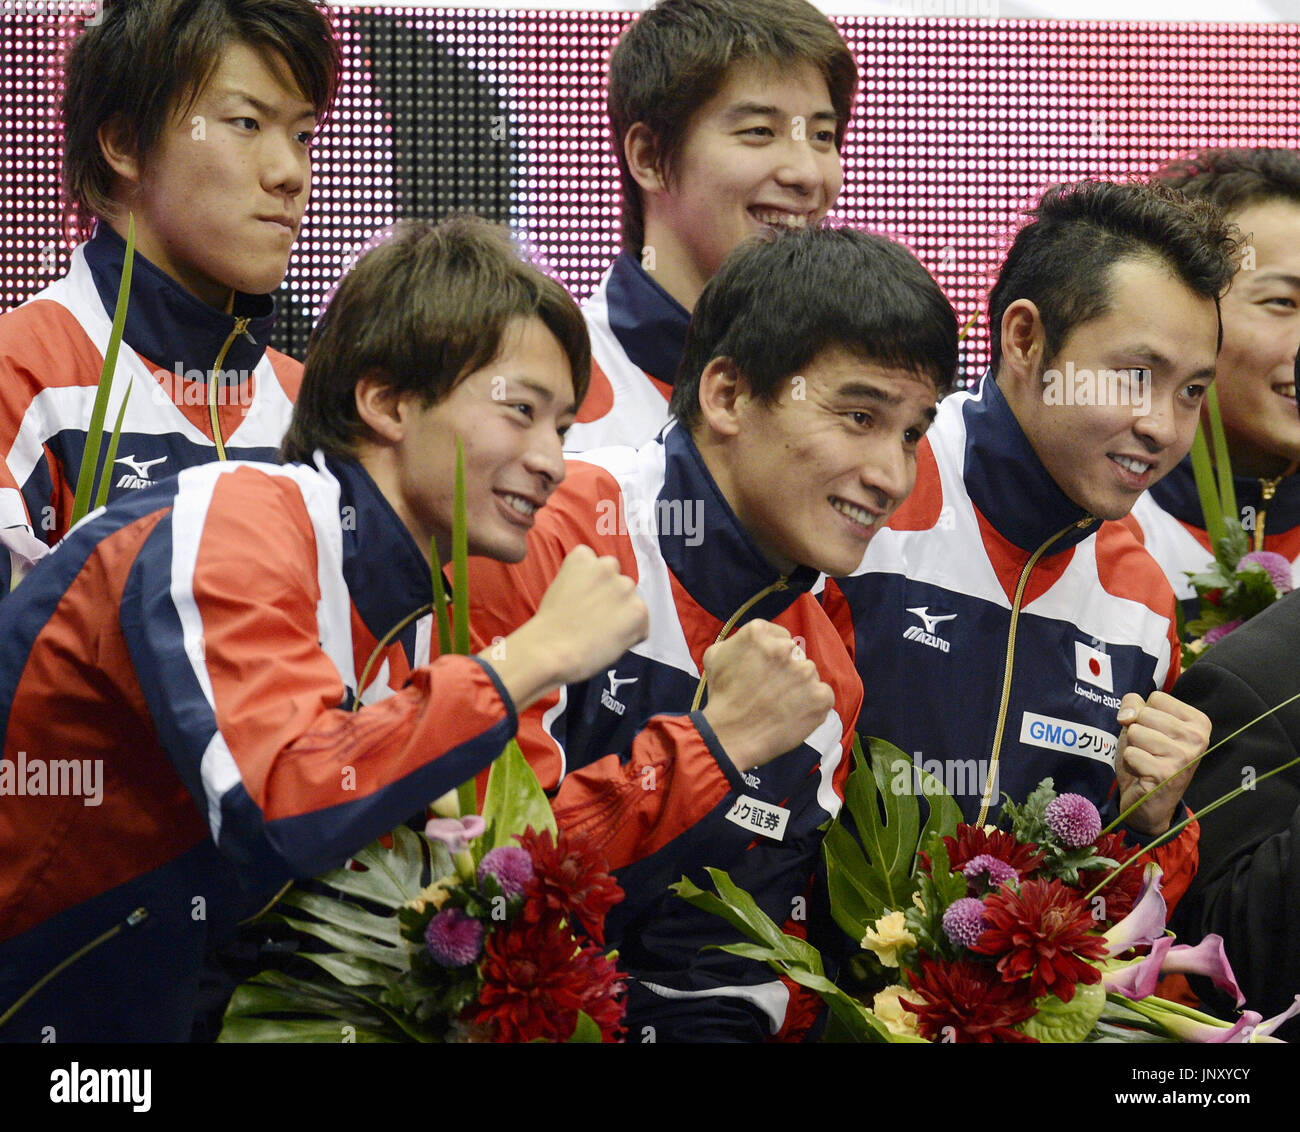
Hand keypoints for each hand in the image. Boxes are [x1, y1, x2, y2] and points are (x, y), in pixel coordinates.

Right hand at [484, 546, 647, 709]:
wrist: (550, 651)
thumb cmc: (550, 626)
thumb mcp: (560, 589)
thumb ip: (582, 583)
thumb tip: (599, 598)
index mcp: (583, 557)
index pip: (598, 565)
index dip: (593, 586)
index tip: (583, 601)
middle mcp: (607, 566)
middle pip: (618, 581)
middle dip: (612, 598)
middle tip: (595, 619)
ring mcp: (625, 587)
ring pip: (632, 601)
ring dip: (624, 615)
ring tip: (602, 634)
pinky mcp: (639, 610)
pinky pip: (643, 624)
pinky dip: (633, 635)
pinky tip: (611, 643)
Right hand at [699, 620, 834, 773]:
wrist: (730, 735)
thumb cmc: (721, 697)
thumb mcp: (715, 656)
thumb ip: (737, 641)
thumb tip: (754, 643)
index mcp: (759, 633)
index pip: (779, 637)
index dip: (772, 657)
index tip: (765, 671)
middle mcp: (785, 648)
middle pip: (795, 655)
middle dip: (786, 670)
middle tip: (771, 691)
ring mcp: (805, 672)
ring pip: (808, 675)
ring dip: (799, 687)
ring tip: (780, 705)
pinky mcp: (820, 695)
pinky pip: (823, 694)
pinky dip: (813, 704)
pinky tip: (794, 713)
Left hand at [1115, 690, 1209, 834]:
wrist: (1150, 801)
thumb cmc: (1148, 756)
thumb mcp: (1142, 723)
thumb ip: (1134, 705)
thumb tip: (1127, 716)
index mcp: (1199, 722)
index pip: (1156, 697)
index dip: (1145, 714)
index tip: (1157, 733)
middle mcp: (1198, 739)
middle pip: (1144, 714)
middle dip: (1137, 731)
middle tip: (1150, 750)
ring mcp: (1184, 757)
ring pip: (1135, 732)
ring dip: (1133, 747)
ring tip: (1146, 761)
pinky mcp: (1165, 774)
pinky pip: (1130, 754)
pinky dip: (1129, 763)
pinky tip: (1143, 773)